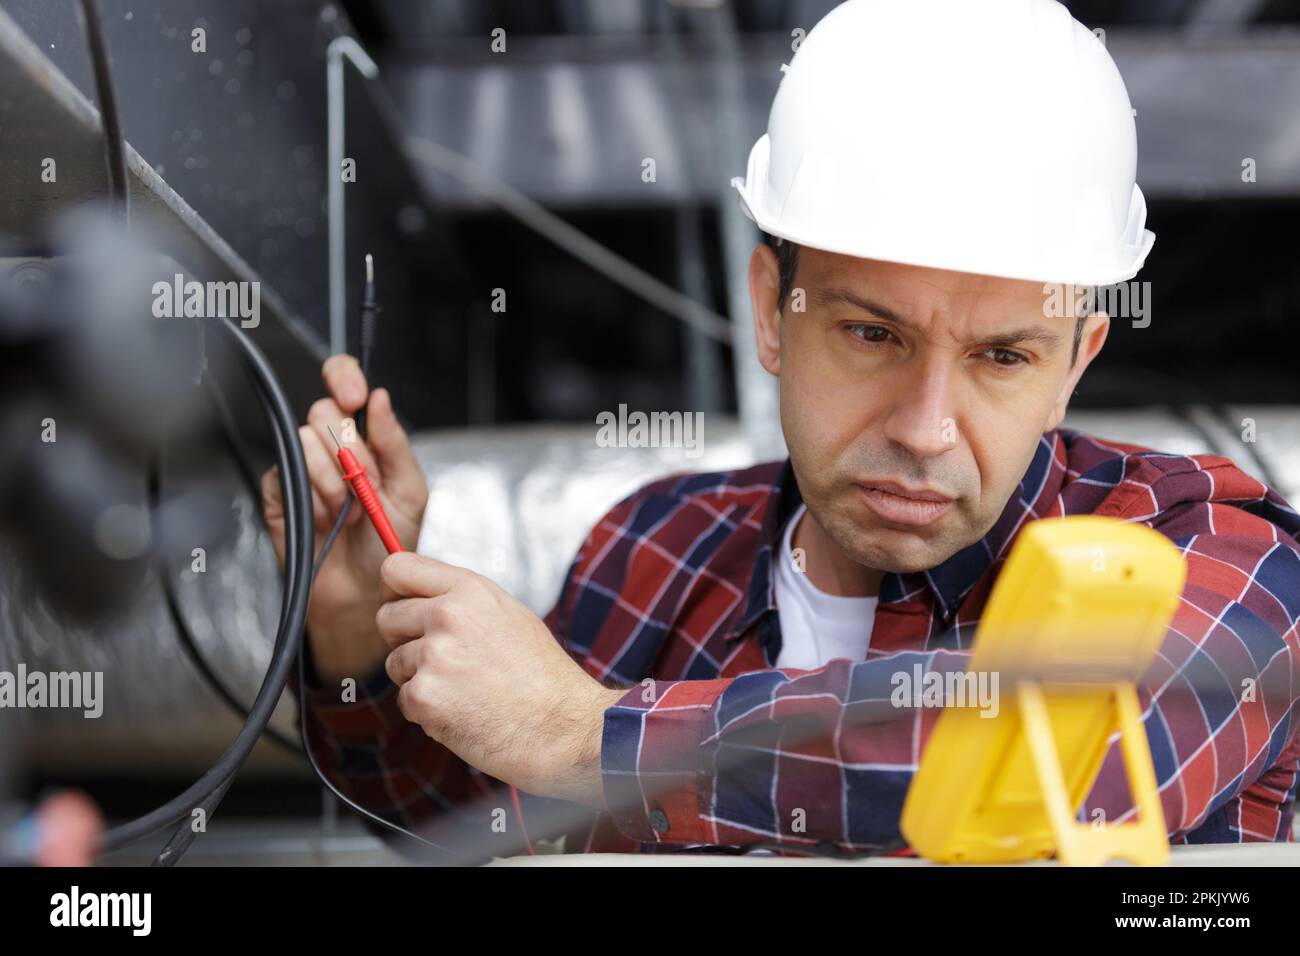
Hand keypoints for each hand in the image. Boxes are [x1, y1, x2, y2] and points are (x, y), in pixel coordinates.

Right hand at [260, 354, 427, 682]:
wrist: (365, 589)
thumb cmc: (390, 541)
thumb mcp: (409, 490)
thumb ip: (396, 444)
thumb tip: (381, 398)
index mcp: (363, 436)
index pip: (343, 382)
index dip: (343, 378)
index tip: (354, 397)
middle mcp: (330, 445)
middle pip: (324, 410)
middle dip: (351, 450)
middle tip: (365, 484)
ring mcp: (302, 465)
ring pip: (306, 440)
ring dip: (335, 480)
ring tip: (348, 510)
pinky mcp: (278, 489)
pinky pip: (287, 472)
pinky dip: (313, 497)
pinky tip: (324, 518)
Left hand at [376, 552, 624, 806]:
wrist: (565, 727)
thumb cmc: (541, 675)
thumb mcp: (508, 615)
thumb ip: (461, 599)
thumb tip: (416, 596)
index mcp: (470, 589)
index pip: (397, 569)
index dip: (395, 592)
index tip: (406, 610)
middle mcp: (447, 615)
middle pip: (385, 617)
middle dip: (404, 640)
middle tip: (443, 661)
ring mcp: (434, 656)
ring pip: (395, 663)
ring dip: (420, 680)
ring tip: (467, 691)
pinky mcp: (424, 696)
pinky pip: (405, 700)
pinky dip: (428, 712)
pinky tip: (466, 713)